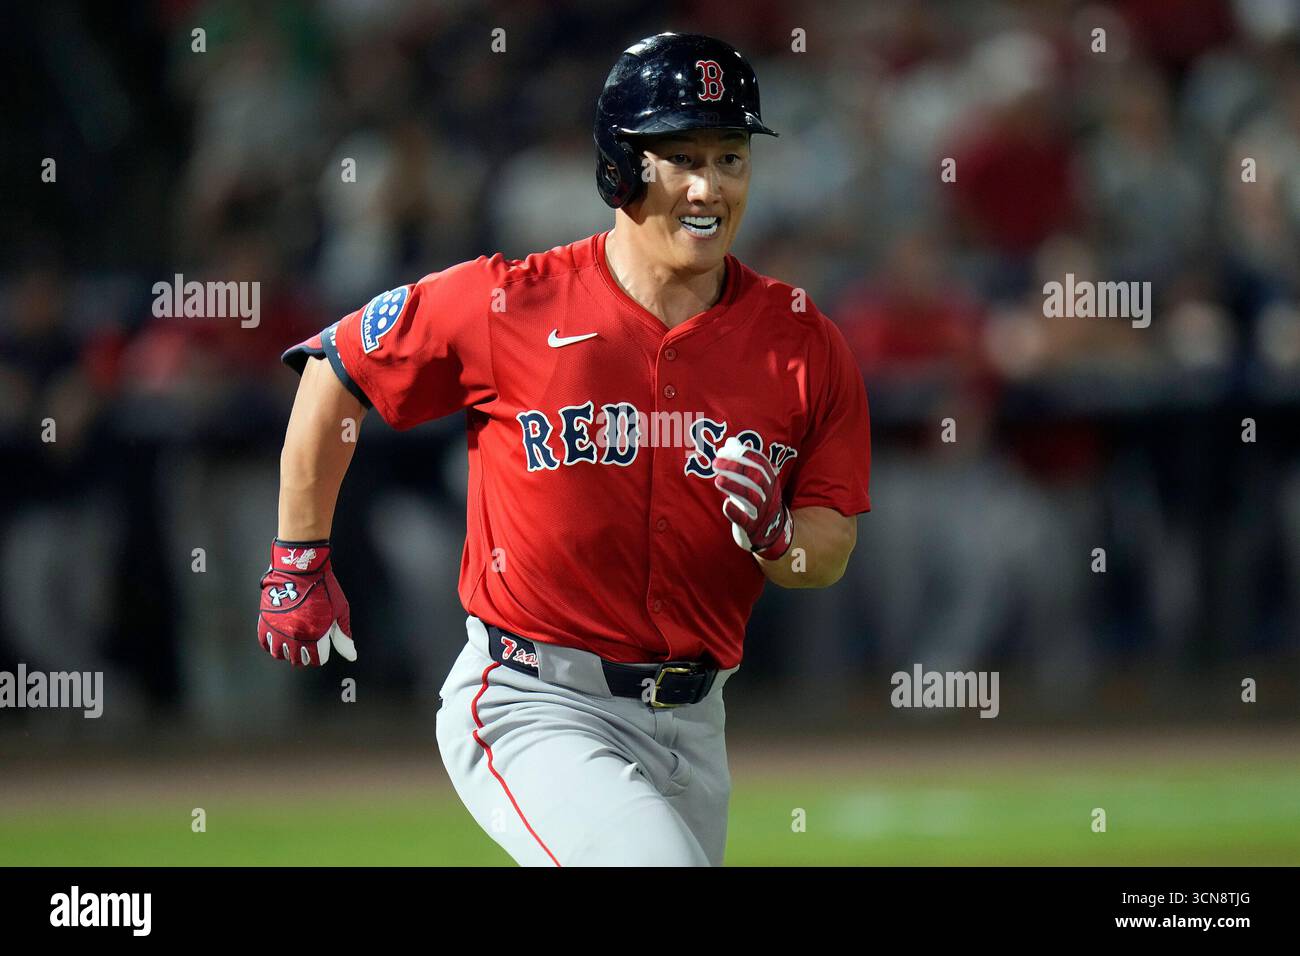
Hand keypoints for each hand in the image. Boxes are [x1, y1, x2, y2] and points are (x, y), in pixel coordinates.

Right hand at [257, 540, 356, 666]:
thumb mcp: (340, 610)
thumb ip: (344, 635)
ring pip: (279, 654)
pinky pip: (264, 642)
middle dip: (304, 656)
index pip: (316, 660)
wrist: (301, 567)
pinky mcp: (265, 620)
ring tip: (292, 643)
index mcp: (316, 634)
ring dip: (287, 652)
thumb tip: (351, 656)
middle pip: (297, 660)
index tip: (321, 647)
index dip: (320, 655)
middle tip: (307, 646)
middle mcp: (295, 636)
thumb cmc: (324, 588)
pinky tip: (278, 640)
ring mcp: (278, 629)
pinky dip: (270, 645)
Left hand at [712, 436, 793, 560]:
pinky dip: (735, 512)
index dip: (743, 454)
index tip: (725, 449)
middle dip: (736, 467)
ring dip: (734, 487)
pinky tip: (725, 504)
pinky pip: (745, 520)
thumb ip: (744, 462)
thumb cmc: (759, 501)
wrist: (771, 532)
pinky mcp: (752, 527)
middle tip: (715, 461)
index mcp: (770, 481)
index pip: (760, 463)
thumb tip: (731, 441)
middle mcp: (768, 494)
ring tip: (717, 480)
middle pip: (756, 478)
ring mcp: (761, 511)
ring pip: (751, 498)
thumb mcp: (756, 482)